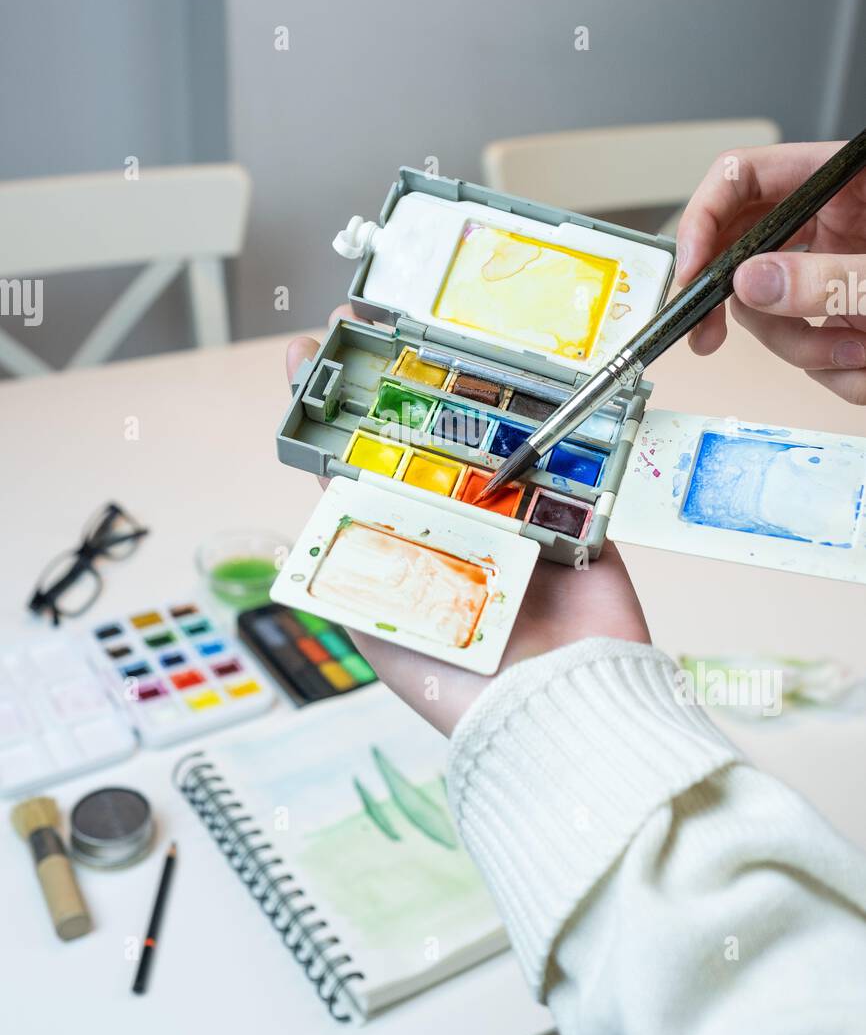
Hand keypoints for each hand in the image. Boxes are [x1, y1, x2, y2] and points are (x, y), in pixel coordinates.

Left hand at [286, 324, 649, 735]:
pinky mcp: (582, 522)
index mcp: (409, 546)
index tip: (307, 352)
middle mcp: (461, 526)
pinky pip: (571, 462)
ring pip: (497, 435)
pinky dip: (559, 419)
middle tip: (372, 316)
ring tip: (444, 322)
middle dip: (401, 374)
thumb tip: (310, 486)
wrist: (554, 718)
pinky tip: (535, 369)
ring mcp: (524, 519)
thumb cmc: (454, 685)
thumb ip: (344, 554)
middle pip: (429, 433)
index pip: (362, 462)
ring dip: (474, 381)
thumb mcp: (373, 619)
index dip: (334, 407)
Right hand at [677, 141, 865, 404]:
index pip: (743, 177)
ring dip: (805, 347)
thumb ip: (828, 276)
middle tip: (705, 336)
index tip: (690, 271)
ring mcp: (831, 271)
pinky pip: (808, 348)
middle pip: (739, 250)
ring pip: (770, 312)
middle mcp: (831, 222)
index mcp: (843, 180)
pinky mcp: (839, 315)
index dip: (704, 218)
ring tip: (860, 352)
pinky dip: (835, 370)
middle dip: (730, 303)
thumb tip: (751, 283)